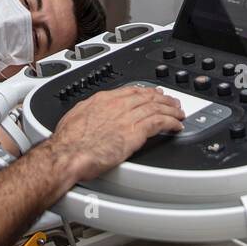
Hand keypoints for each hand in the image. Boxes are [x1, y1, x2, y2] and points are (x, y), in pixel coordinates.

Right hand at [47, 86, 183, 185]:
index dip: (146, 92)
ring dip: (171, 110)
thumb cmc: (67, 142)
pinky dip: (171, 122)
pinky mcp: (135, 133)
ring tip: (179, 112)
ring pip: (157, 108)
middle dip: (162, 98)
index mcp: (103, 100)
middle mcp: (118, 106)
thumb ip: (88, 111)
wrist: (68, 154)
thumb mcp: (75, 116)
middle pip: (147, 97)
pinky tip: (177, 125)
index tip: (153, 93)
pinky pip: (160, 123)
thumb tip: (91, 113)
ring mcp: (128, 118)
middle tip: (172, 101)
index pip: (131, 91)